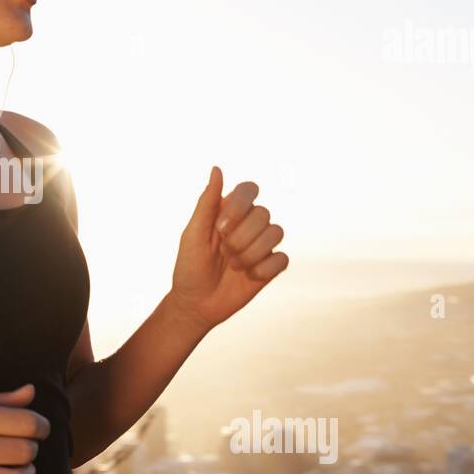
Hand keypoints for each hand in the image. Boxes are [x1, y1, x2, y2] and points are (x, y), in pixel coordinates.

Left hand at [169, 166, 288, 332]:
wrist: (197, 304)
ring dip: (251, 253)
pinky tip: (248, 277)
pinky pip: (282, 259)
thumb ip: (207, 202)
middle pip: (264, 213)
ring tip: (233, 266)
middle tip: (223, 253)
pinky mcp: (271, 266)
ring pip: (277, 232)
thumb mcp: (192, 234)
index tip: (221, 228)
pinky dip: (263, 269)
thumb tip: (217, 168)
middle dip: (240, 237)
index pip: (249, 189)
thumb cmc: (190, 266)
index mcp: (229, 211)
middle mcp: (249, 224)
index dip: (240, 206)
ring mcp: (262, 245)